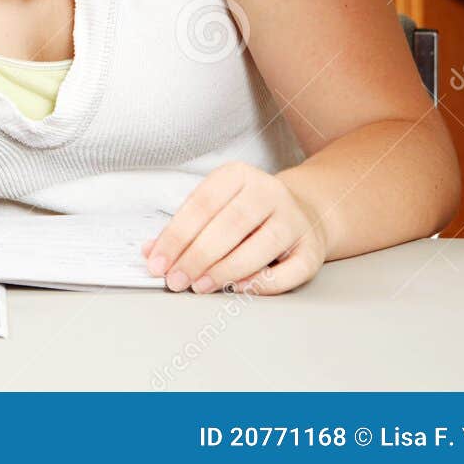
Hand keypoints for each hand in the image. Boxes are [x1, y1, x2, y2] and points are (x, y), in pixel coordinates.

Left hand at [143, 162, 328, 295]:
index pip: (201, 204)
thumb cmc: (247, 212)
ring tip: (199, 286)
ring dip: (224, 271)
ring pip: (259, 247)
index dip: (176, 236)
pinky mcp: (312, 249)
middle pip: (229, 225)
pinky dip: (262, 282)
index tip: (157, 262)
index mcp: (238, 175)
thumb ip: (184, 228)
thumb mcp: (214, 207)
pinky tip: (238, 288)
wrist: (303, 211)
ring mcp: (294, 220)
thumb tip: (151, 252)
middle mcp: (269, 192)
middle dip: (196, 256)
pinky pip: (288, 271)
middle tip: (175, 279)